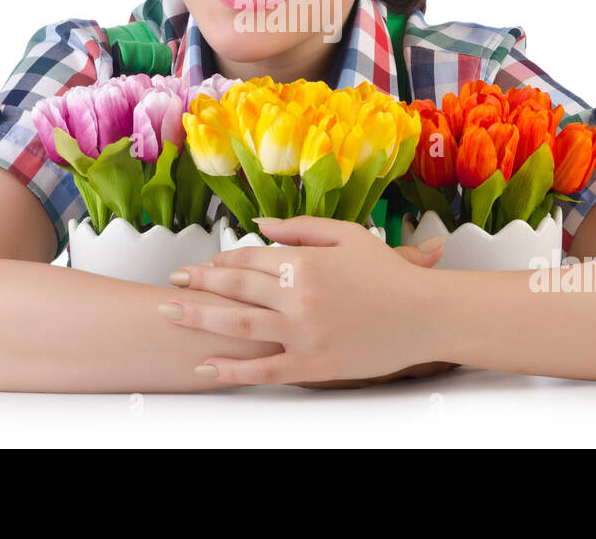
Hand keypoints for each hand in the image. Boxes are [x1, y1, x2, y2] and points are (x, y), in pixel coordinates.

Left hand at [158, 216, 448, 386]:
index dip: (221, 260)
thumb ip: (301, 228)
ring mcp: (303, 334)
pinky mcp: (313, 365)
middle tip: (172, 282)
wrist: (426, 315)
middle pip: (234, 289)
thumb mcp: (348, 235)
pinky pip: (263, 370)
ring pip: (238, 327)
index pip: (249, 259)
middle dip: (199, 284)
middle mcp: (298, 297)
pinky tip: (206, 366)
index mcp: (305, 263)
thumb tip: (260, 225)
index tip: (203, 263)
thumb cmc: (390, 274)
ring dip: (199, 319)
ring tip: (169, 314)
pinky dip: (232, 370)